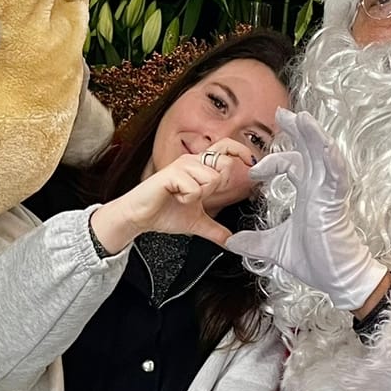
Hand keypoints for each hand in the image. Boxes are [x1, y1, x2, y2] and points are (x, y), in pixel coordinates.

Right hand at [89, 139, 255, 253]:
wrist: (140, 217)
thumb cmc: (163, 212)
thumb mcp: (197, 223)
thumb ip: (216, 230)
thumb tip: (231, 242)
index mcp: (200, 167)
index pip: (226, 148)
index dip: (241, 152)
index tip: (250, 163)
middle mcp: (193, 161)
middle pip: (224, 165)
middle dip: (216, 187)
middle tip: (198, 195)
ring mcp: (182, 165)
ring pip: (211, 178)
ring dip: (200, 195)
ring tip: (183, 198)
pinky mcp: (172, 173)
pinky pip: (195, 187)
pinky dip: (187, 198)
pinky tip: (175, 198)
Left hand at [225, 108, 388, 310]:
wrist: (337, 279)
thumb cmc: (316, 261)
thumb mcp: (275, 249)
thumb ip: (254, 242)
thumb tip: (231, 241)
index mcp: (308, 195)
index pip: (292, 165)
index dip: (273, 162)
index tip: (253, 171)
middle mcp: (319, 189)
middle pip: (309, 151)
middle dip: (297, 131)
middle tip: (281, 113)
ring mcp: (329, 194)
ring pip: (323, 156)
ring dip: (313, 136)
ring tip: (302, 118)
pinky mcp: (336, 203)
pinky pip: (336, 175)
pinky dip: (330, 159)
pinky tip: (323, 145)